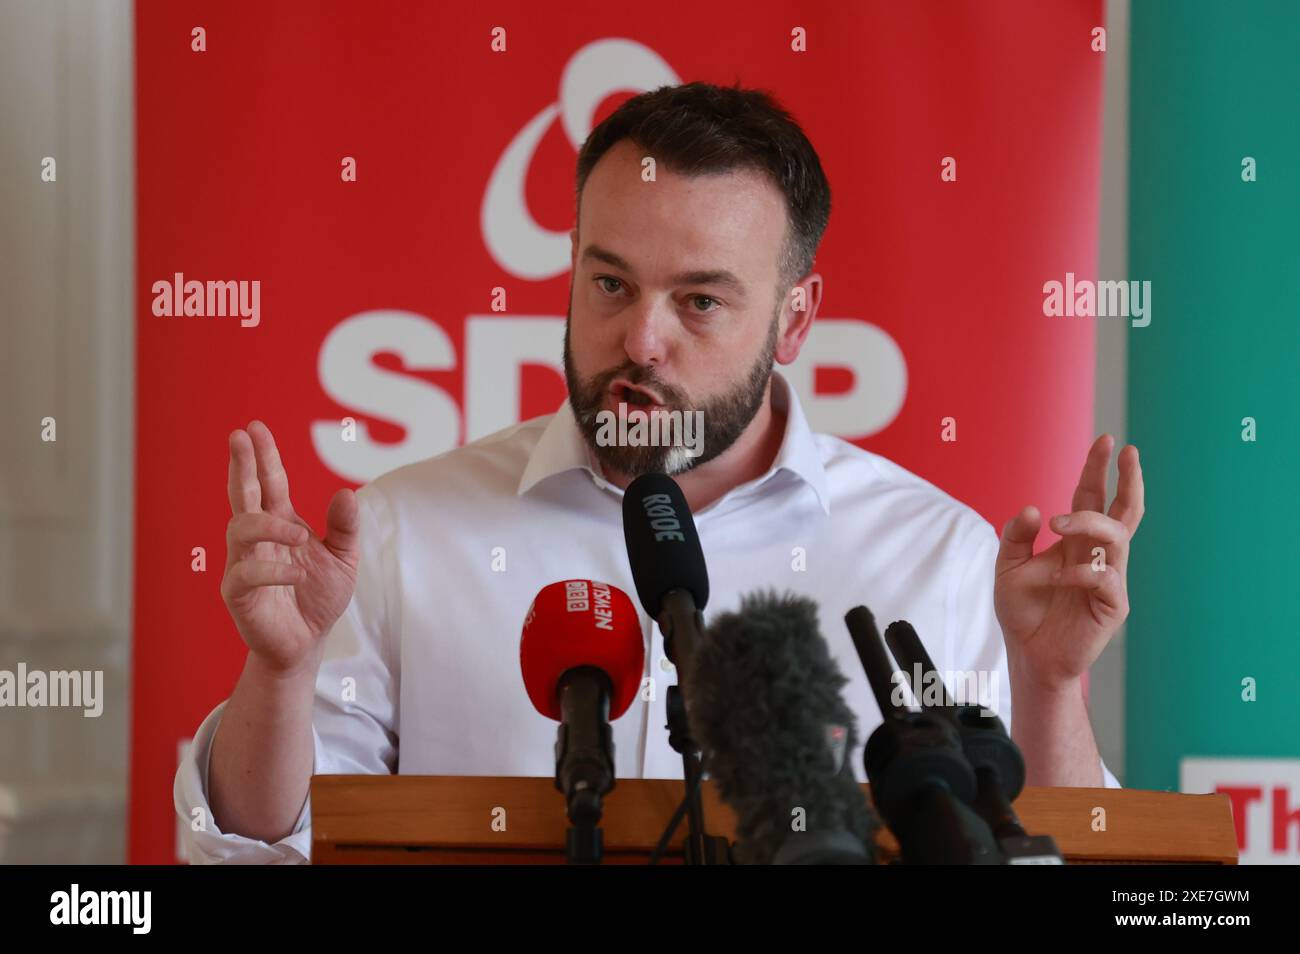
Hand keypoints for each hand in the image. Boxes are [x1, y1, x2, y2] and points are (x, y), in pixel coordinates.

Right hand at [220, 420, 360, 674]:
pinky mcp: (238, 594)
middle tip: (238, 436)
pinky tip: (295, 575)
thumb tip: (346, 492)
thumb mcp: (344, 559)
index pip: (269, 483)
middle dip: (241, 465)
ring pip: (240, 529)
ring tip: (300, 537)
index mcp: (280, 523)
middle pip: (242, 495)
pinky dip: (271, 570)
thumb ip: (345, 527)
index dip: (262, 456)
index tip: (254, 427)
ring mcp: (243, 563)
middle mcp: (257, 539)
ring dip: (270, 526)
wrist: (307, 643)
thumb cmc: (319, 597)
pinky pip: (244, 573)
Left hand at [994, 434, 1144, 691]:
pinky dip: (1081, 572)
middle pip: (1123, 511)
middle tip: (1126, 452)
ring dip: (1088, 523)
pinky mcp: (1112, 606)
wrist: (1028, 655)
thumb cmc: (1023, 612)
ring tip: (1058, 525)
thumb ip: (1016, 536)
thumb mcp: (1007, 567)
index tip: (1106, 441)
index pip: (1092, 498)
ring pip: (1117, 537)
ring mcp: (1108, 580)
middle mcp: (1096, 556)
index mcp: (1075, 543)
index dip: (1099, 470)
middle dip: (1128, 479)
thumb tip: (1034, 508)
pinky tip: (1057, 578)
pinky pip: (1106, 578)